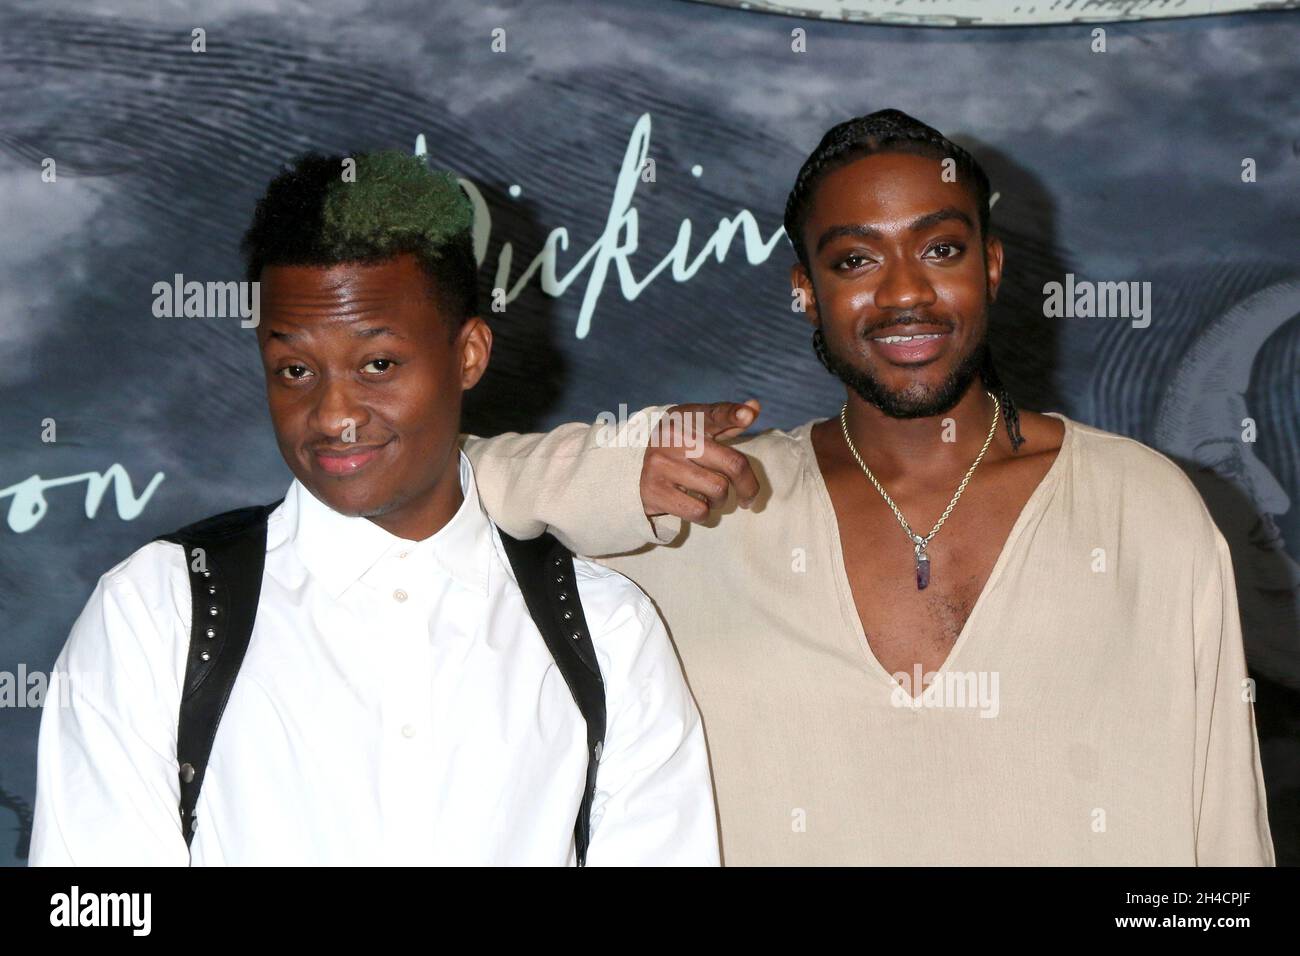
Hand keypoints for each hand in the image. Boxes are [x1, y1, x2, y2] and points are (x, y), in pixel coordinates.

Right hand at [640, 400, 761, 521]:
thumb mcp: (701, 431)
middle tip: (748, 497)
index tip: (748, 415)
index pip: (715, 414)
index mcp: (687, 417)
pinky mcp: (653, 490)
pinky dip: (703, 513)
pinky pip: (698, 510)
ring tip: (710, 496)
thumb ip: (728, 420)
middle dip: (747, 486)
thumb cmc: (682, 450)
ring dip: (720, 500)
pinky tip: (694, 505)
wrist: (637, 474)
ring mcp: (660, 463)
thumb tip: (754, 406)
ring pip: (718, 490)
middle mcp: (672, 436)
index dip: (733, 414)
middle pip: (732, 464)